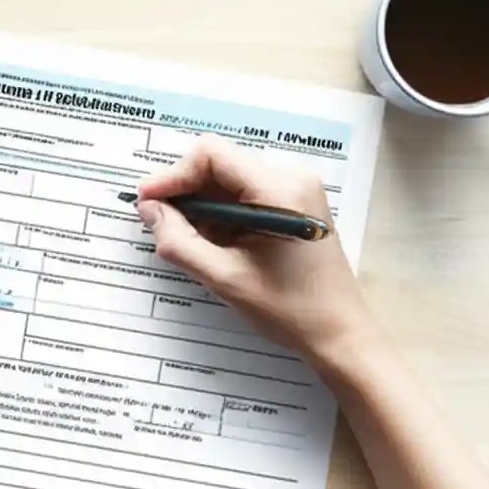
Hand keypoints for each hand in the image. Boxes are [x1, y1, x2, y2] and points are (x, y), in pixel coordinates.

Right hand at [136, 135, 375, 359]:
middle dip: (185, 192)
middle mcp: (291, 178)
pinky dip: (223, 215)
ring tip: (189, 242)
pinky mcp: (295, 205)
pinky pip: (246, 195)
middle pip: (220, 165)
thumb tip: (149, 210)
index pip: (212, 155)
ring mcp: (297, 190)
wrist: (341, 334)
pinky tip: (215, 244)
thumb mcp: (225, 278)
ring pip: (230, 180)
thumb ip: (179, 241)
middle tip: (161, 225)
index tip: (148, 202)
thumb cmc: (290, 310)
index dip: (173, 175)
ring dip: (203, 206)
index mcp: (279, 189)